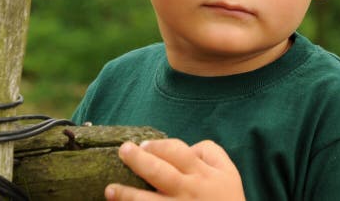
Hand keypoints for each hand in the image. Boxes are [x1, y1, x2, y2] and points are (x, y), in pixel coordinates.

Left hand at [105, 138, 245, 199]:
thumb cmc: (228, 200)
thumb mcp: (228, 172)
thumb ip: (210, 153)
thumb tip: (187, 147)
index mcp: (202, 174)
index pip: (177, 152)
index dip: (158, 146)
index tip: (142, 144)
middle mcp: (190, 191)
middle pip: (159, 172)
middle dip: (138, 160)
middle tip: (123, 151)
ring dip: (128, 195)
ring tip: (110, 190)